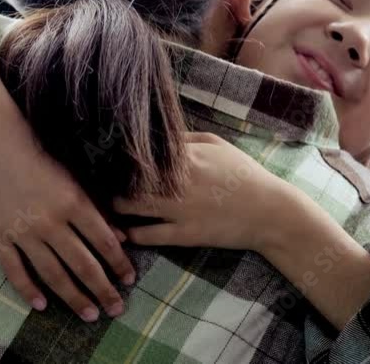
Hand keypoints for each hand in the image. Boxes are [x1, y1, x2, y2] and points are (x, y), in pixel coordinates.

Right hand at [0, 117, 134, 321]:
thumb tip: (121, 237)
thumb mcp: (72, 174)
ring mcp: (22, 231)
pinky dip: (28, 290)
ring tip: (89, 315)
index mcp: (73, 202)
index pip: (104, 243)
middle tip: (116, 310)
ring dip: (74, 298)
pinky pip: (14, 271)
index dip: (119, 265)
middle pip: (83, 265)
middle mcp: (50, 221)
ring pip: (53, 275)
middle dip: (103, 291)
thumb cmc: (37, 151)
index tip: (129, 281)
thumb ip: (96, 207)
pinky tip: (42, 305)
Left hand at [114, 132, 289, 251]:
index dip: (120, 155)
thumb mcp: (218, 145)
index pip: (140, 152)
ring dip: (115, 206)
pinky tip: (124, 230)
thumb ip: (186, 138)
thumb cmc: (244, 174)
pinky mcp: (184, 235)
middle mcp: (176, 182)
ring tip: (108, 205)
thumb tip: (158, 134)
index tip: (106, 154)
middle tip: (100, 182)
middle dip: (111, 180)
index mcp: (184, 156)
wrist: (270, 212)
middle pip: (128, 179)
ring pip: (131, 206)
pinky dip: (132, 232)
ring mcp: (178, 209)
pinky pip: (147, 235)